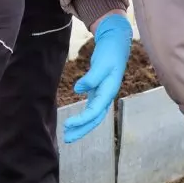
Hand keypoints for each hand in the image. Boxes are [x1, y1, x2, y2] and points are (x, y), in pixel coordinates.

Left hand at [64, 13, 131, 142]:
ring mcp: (103, 95)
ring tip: (68, 134)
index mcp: (109, 91)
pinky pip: (91, 110)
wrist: (116, 43)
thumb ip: (92, 77)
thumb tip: (78, 89)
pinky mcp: (98, 92)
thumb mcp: (102, 63)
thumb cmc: (110, 52)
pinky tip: (74, 123)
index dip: (82, 120)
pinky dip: (83, 117)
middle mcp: (107, 96)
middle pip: (95, 119)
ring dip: (82, 126)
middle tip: (67, 139)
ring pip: (93, 116)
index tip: (67, 125)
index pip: (94, 111)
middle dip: (82, 130)